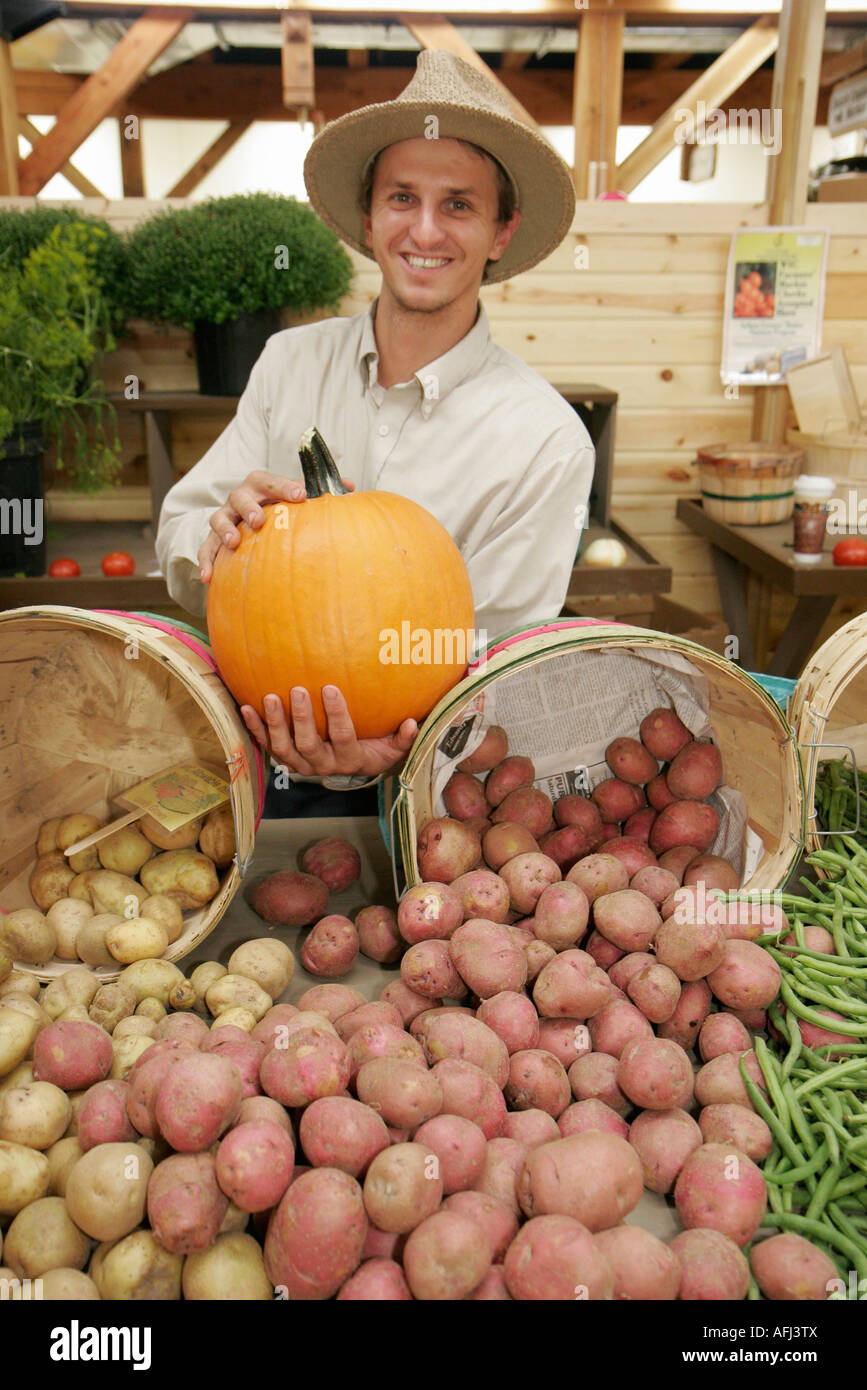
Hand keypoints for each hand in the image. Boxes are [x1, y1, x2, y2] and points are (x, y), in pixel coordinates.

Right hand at [197, 469, 354, 581]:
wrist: (247, 518)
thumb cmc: (279, 507)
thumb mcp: (296, 497)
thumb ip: (319, 491)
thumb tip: (351, 486)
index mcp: (261, 485)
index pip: (269, 480)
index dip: (283, 485)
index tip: (301, 495)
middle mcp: (240, 499)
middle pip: (239, 496)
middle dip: (249, 507)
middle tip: (259, 520)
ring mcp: (225, 519)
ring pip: (218, 519)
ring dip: (225, 530)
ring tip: (234, 543)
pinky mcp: (214, 540)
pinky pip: (206, 549)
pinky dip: (206, 561)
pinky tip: (208, 578)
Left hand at [241, 685, 416, 779]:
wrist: (353, 766)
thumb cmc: (374, 749)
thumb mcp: (392, 748)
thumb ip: (402, 738)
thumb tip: (412, 724)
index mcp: (348, 758)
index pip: (342, 736)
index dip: (336, 714)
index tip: (330, 688)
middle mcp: (322, 764)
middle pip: (308, 744)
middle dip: (301, 718)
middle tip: (297, 690)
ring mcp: (301, 763)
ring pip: (284, 748)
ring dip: (274, 723)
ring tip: (269, 698)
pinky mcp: (285, 758)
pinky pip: (267, 746)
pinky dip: (255, 729)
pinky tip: (245, 708)